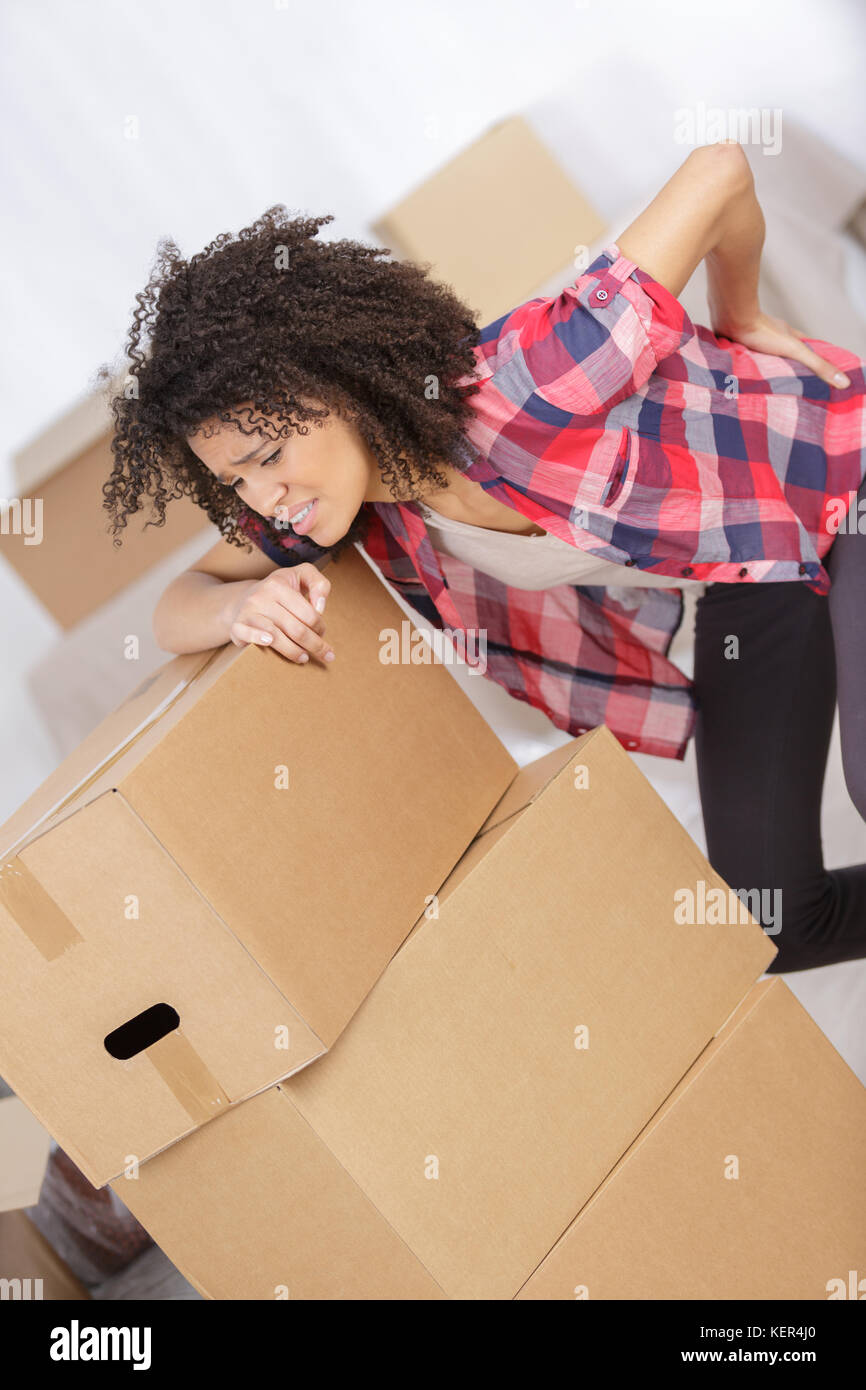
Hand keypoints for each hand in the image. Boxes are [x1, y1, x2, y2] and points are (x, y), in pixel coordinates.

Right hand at [224, 562, 334, 664]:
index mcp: (279, 584)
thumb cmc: (279, 591)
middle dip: (314, 644)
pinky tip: (269, 643)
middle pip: (296, 629)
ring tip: (304, 658)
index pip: (309, 614)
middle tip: (323, 653)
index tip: (321, 633)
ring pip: (276, 637)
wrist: (243, 598)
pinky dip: (257, 639)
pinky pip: (247, 634)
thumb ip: (319, 584)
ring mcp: (248, 611)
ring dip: (294, 651)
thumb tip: (320, 607)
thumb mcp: (301, 576)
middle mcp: (261, 596)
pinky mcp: (237, 626)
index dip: (320, 627)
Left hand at [712, 309, 850, 388]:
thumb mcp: (795, 351)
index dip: (813, 359)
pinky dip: (748, 367)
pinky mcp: (738, 343)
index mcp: (789, 335)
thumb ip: (817, 366)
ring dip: (768, 367)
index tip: (818, 373)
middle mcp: (772, 335)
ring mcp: (754, 339)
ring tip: (770, 387)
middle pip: (785, 351)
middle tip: (794, 385)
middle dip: (790, 366)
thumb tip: (844, 382)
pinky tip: (746, 379)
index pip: (807, 347)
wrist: (731, 319)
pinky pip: (746, 358)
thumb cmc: (763, 332)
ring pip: (765, 355)